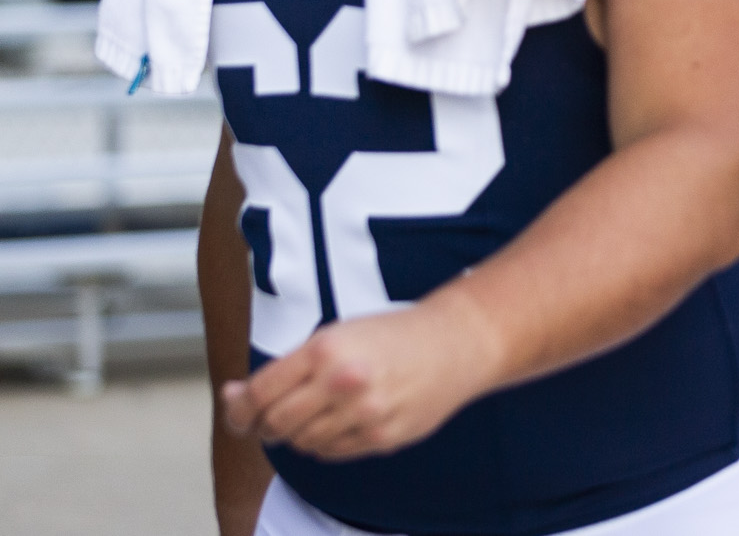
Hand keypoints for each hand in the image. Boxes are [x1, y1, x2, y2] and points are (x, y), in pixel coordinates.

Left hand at [220, 296, 499, 460]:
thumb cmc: (392, 335)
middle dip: (270, 422)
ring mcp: (364, 412)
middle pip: (275, 424)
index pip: (259, 393)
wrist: (457, 342)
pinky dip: (328, 440)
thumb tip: (232, 398)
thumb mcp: (337, 334)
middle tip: (283, 409)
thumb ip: (287, 368)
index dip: (240, 406)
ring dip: (302, 431)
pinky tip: (347, 418)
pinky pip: (332, 452)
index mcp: (326, 348)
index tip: (239, 406)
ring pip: (302, 443)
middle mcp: (342, 381)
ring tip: (325, 408)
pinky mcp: (383, 436)